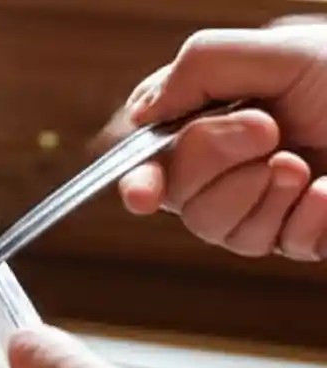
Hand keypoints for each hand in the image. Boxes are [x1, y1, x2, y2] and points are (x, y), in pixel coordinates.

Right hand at [114, 24, 326, 259]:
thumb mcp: (284, 50)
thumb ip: (201, 66)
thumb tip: (143, 112)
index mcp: (219, 108)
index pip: (151, 146)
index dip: (137, 172)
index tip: (144, 193)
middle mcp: (233, 156)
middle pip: (173, 190)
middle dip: (212, 161)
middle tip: (269, 130)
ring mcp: (264, 197)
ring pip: (212, 226)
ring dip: (258, 193)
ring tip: (305, 165)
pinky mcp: (300, 232)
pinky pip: (270, 242)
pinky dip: (303, 217)